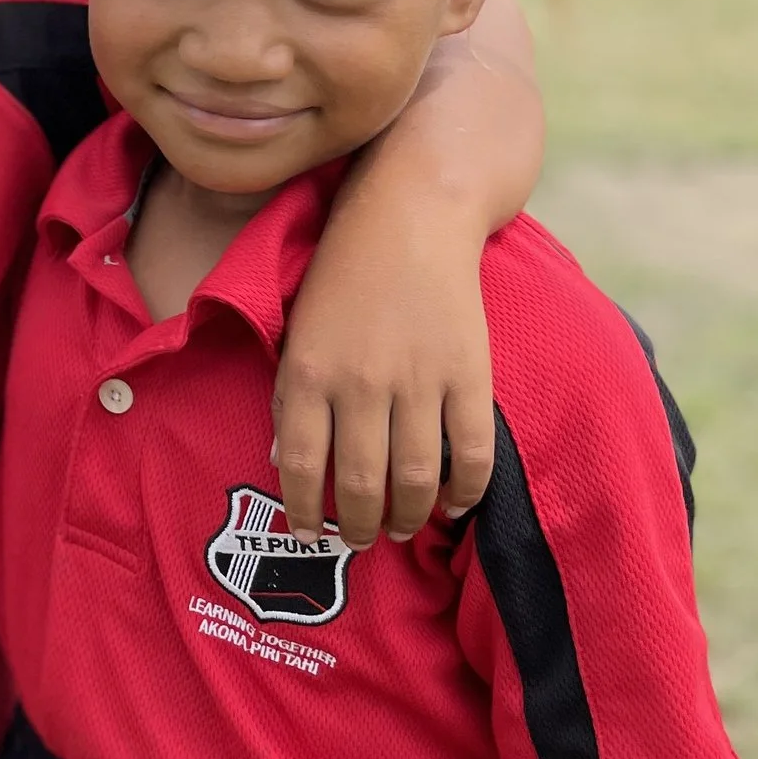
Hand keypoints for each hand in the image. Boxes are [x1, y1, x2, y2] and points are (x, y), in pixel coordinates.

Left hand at [276, 218, 494, 550]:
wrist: (410, 216)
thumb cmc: (342, 273)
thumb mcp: (296, 328)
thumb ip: (289, 392)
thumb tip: (285, 461)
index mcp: (307, 370)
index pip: (299, 463)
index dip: (302, 511)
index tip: (306, 535)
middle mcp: (360, 382)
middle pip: (359, 482)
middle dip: (356, 526)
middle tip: (357, 542)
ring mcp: (418, 380)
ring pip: (416, 478)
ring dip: (408, 515)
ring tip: (399, 527)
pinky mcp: (469, 374)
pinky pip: (473, 453)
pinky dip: (466, 491)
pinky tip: (455, 505)